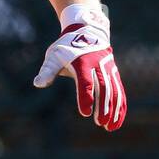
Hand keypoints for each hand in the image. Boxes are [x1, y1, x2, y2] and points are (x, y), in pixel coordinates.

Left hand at [34, 5, 125, 131]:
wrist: (88, 32)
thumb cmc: (66, 47)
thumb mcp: (54, 56)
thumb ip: (48, 71)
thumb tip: (38, 83)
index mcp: (83, 62)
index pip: (86, 82)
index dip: (86, 97)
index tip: (85, 112)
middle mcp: (99, 66)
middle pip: (103, 88)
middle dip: (103, 106)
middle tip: (100, 123)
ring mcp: (109, 70)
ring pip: (115, 91)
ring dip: (114, 110)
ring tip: (109, 127)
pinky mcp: (114, 74)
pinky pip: (120, 91)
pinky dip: (120, 106)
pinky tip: (116, 121)